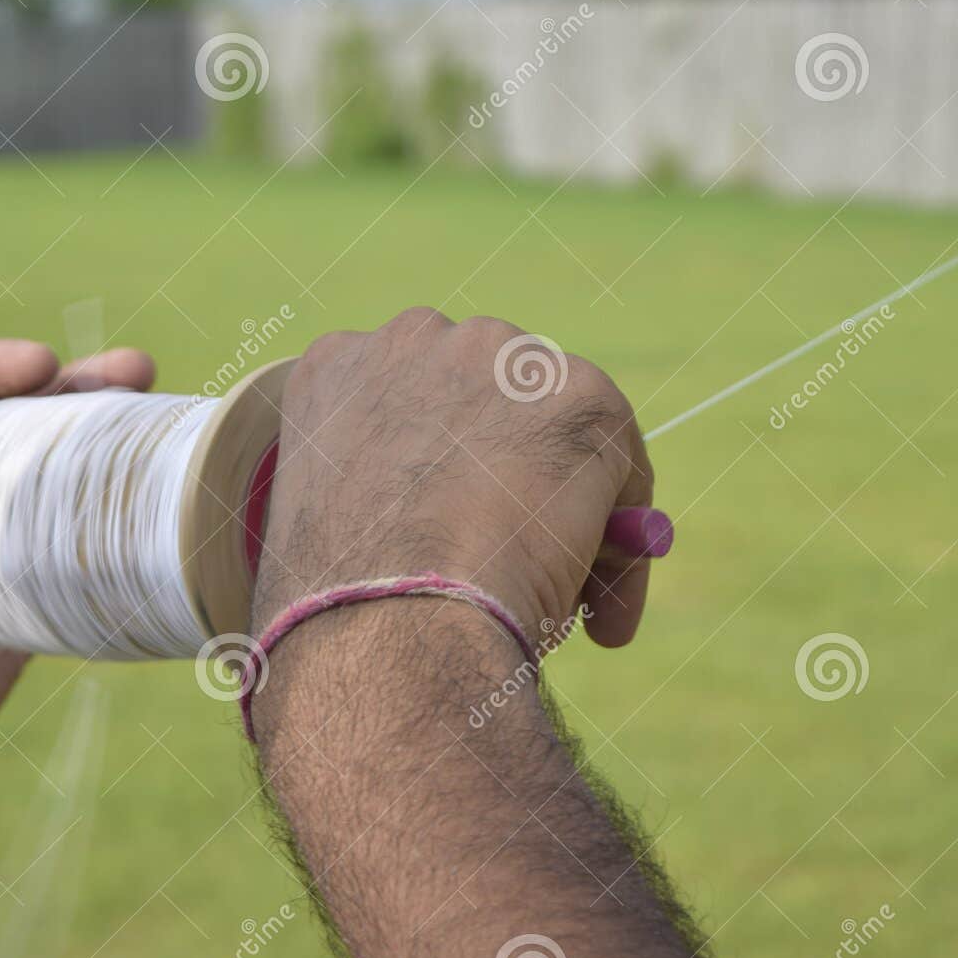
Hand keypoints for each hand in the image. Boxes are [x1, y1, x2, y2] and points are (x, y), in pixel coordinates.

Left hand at [0, 339, 154, 914]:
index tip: (38, 365)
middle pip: (7, 436)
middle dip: (72, 394)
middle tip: (132, 371)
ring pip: (45, 495)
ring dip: (102, 451)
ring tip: (156, 415)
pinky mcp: (6, 635)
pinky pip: (61, 576)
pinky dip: (106, 540)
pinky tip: (149, 510)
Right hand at [254, 307, 654, 648]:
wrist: (394, 618)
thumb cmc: (348, 609)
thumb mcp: (338, 533)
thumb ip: (390, 501)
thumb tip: (482, 533)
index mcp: (336, 368)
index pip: (405, 394)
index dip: (444, 461)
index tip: (463, 517)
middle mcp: (413, 339)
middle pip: (489, 394)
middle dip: (513, 465)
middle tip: (524, 552)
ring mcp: (498, 356)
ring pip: (556, 425)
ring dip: (567, 496)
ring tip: (566, 587)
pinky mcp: (579, 391)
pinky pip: (619, 461)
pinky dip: (621, 535)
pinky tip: (600, 605)